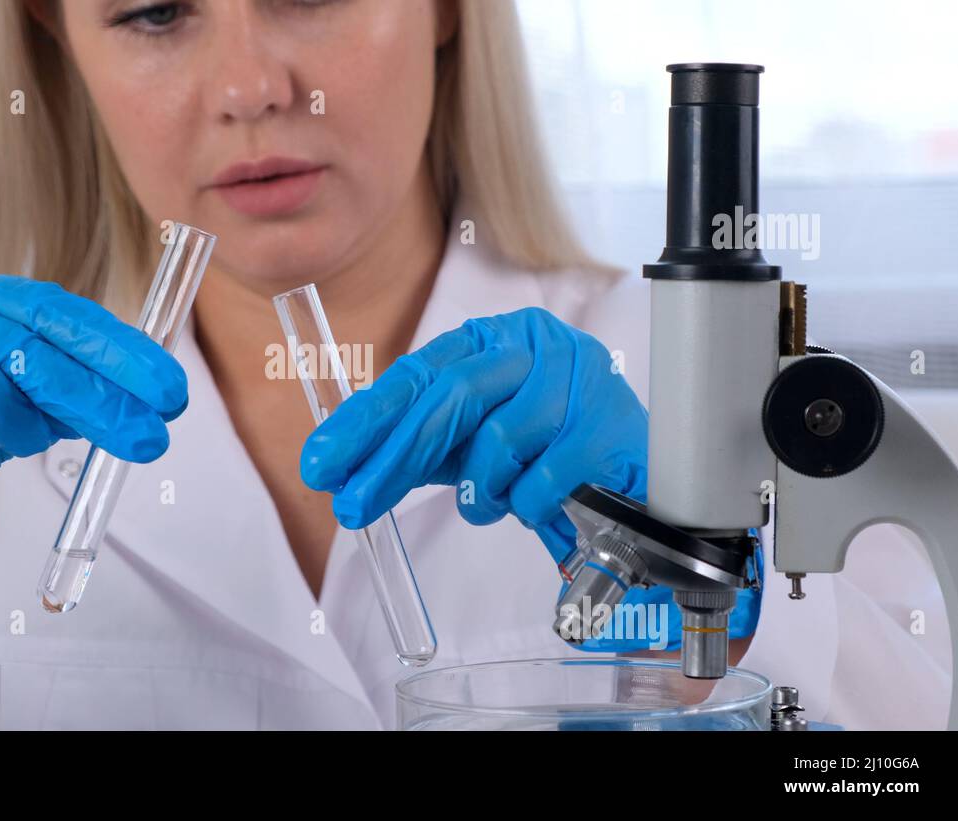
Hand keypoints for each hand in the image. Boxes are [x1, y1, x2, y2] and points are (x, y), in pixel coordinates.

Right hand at [0, 269, 186, 657]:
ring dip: (15, 426)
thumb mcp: (16, 408)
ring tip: (20, 445)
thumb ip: (66, 395)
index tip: (169, 389)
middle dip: (99, 398)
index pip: (59, 312)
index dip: (117, 350)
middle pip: (30, 346)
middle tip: (151, 438)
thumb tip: (146, 403)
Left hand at [299, 306, 759, 650]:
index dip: (364, 420)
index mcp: (491, 340)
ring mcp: (577, 380)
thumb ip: (414, 446)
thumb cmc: (544, 449)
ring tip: (482, 506)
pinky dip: (526, 503)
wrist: (637, 475)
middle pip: (452, 396)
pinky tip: (530, 508)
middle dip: (394, 457)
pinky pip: (546, 474)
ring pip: (500, 434)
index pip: (415, 374)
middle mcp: (533, 347)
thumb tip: (339, 470)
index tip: (320, 462)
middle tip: (353, 506)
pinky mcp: (609, 424)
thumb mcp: (470, 441)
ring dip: (480, 486)